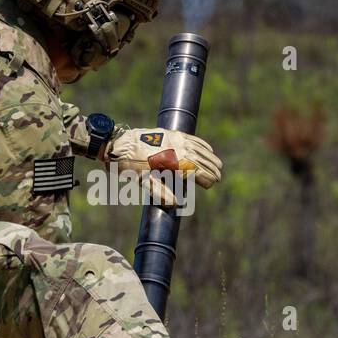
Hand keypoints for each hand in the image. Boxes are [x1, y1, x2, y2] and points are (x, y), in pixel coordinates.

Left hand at [107, 128, 222, 203]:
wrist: (118, 145)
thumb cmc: (130, 166)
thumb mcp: (144, 182)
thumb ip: (161, 193)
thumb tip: (176, 204)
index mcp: (173, 162)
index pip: (197, 171)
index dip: (207, 178)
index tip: (212, 184)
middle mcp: (177, 149)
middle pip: (201, 160)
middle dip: (211, 169)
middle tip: (219, 177)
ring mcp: (175, 139)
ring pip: (198, 149)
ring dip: (210, 157)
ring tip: (218, 165)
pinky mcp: (171, 133)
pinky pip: (191, 138)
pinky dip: (202, 144)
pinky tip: (207, 149)